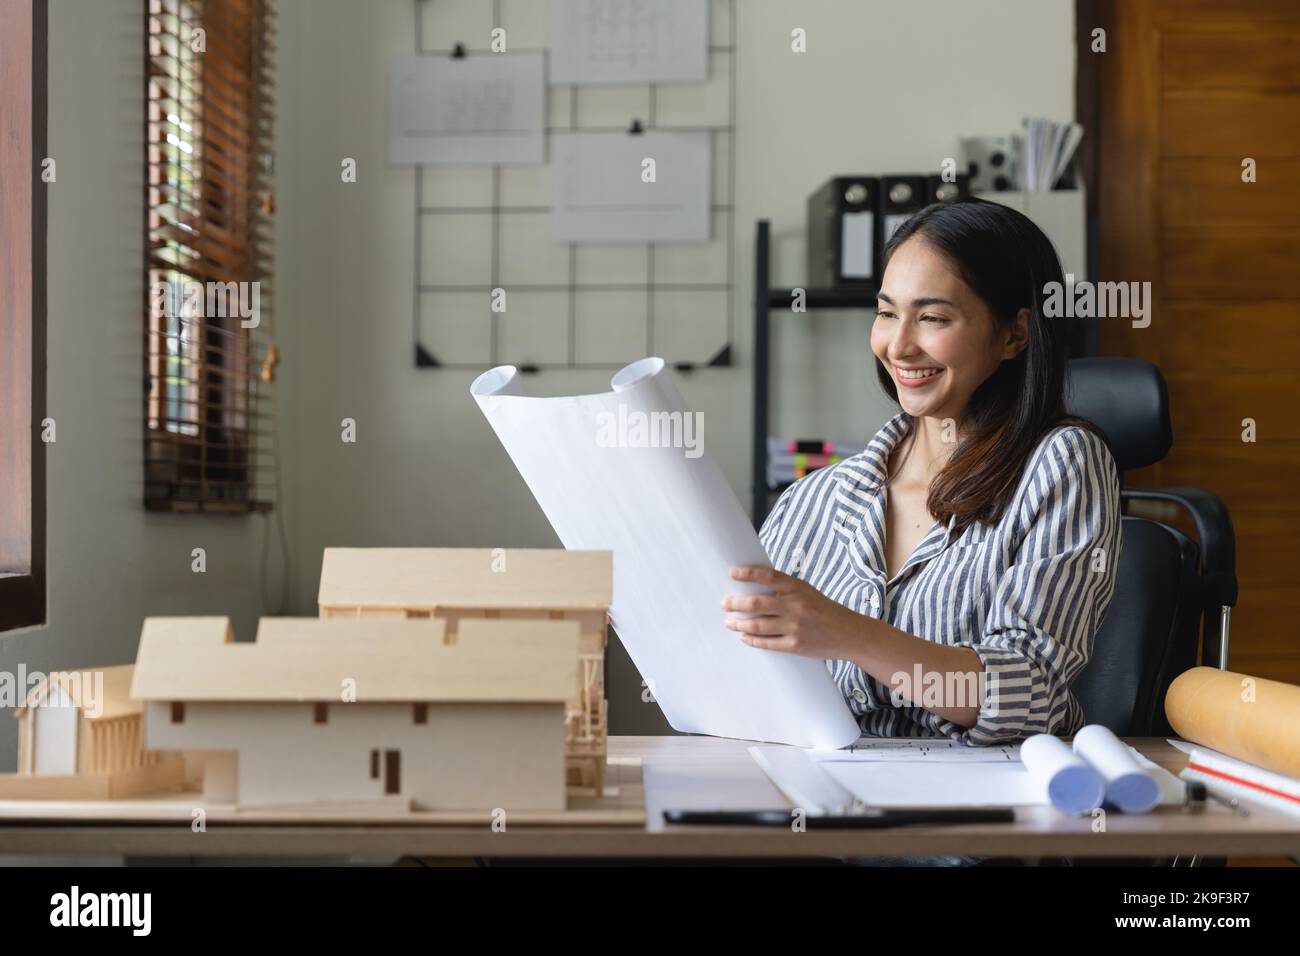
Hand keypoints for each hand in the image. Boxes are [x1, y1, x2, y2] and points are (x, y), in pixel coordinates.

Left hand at [722, 565, 868, 659]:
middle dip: (736, 604)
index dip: (748, 574)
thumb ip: (784, 589)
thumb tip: (753, 588)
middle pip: (757, 603)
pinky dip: (752, 640)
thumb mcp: (807, 592)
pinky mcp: (795, 645)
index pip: (768, 576)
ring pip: (757, 625)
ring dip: (739, 624)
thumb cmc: (824, 610)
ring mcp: (795, 627)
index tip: (732, 573)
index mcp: (798, 588)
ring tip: (729, 622)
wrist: (849, 634)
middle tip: (724, 604)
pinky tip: (744, 637)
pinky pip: (767, 643)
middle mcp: (795, 606)